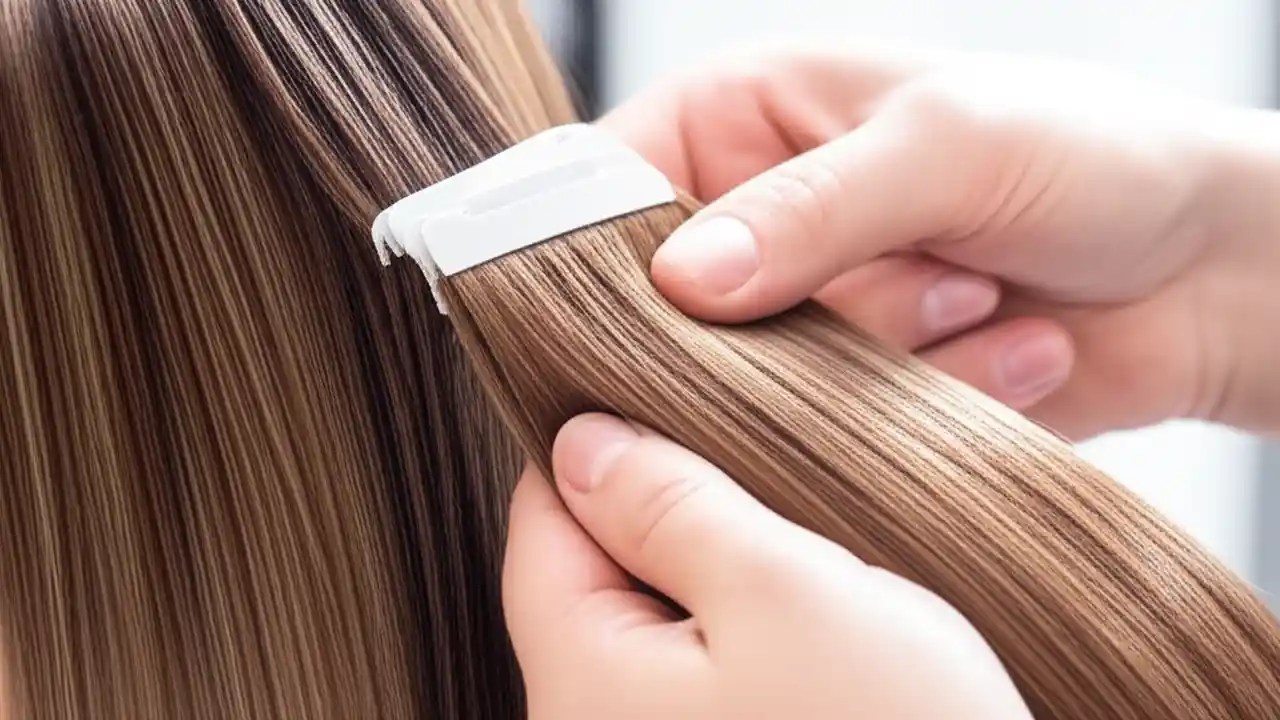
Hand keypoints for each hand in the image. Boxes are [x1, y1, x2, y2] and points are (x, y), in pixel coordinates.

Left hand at [503, 413, 1031, 718]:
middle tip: (755, 473)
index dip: (597, 448)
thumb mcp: (785, 593)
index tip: (661, 401)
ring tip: (791, 543)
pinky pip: (697, 673)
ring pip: (652, 623)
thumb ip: (670, 507)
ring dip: (715, 573)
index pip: (540, 526)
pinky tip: (805, 622)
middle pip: (594, 576)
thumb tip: (581, 443)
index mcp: (581, 686)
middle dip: (666, 512)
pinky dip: (741, 631)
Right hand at [603, 46, 1279, 436]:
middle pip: (665, 305)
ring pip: (746, 379)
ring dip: (878, 349)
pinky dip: (920, 395)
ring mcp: (799, 312)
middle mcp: (754, 218)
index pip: (608, 186)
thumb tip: (684, 279)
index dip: (601, 251)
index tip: (657, 303)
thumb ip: (811, 210)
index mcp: (745, 118)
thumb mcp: (947, 145)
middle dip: (783, 315)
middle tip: (920, 270)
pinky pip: (823, 427)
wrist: (1203, 271)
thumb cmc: (1090, 157)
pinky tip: (1005, 340)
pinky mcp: (843, 392)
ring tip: (976, 288)